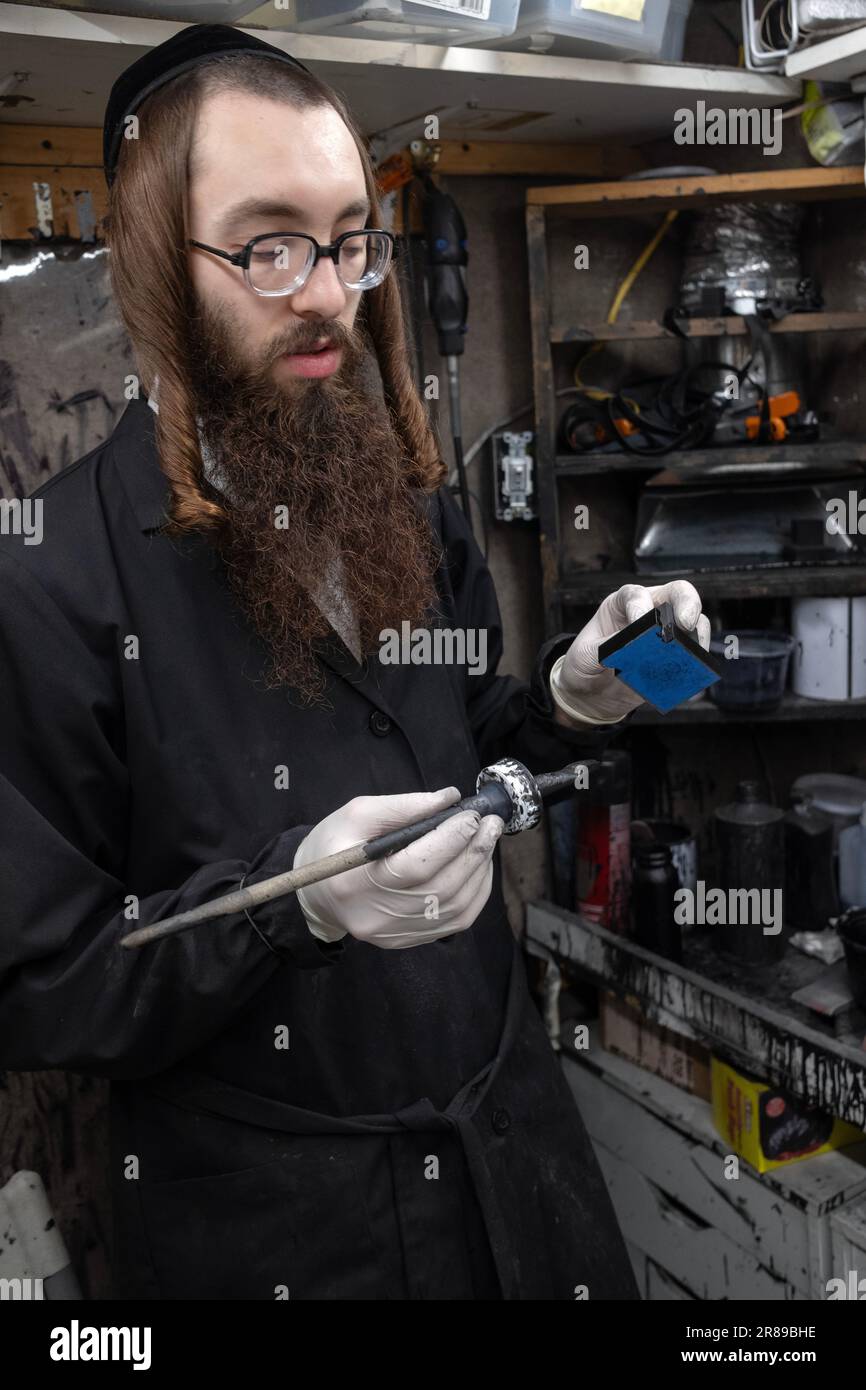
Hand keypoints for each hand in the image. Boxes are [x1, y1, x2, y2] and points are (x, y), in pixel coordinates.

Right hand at [293, 787, 504, 948]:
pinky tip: (477, 867)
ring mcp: (393, 934)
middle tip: (491, 823)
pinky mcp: (407, 940)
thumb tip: (450, 799)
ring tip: (486, 841)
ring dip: (479, 871)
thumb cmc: (333, 846)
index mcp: (354, 882)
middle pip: (442, 888)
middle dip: (473, 851)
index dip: (450, 840)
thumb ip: (404, 806)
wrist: (317, 891)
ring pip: (455, 907)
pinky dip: (475, 892)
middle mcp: (376, 916)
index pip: (415, 865)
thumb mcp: (357, 813)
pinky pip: (455, 920)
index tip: (471, 816)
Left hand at [556, 580, 710, 723]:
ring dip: (696, 636)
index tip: (639, 621)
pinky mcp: (675, 657)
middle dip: (688, 604)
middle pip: (678, 594)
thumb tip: (632, 643)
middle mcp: (648, 611)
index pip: (636, 594)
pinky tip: (690, 673)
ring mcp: (666, 633)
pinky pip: (694, 654)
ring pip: (695, 622)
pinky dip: (697, 663)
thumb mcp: (585, 655)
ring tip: (690, 654)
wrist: (591, 696)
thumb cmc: (585, 666)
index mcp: (621, 604)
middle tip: (686, 623)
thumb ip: (606, 647)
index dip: (640, 605)